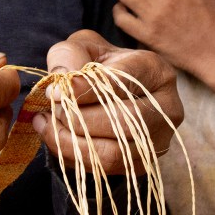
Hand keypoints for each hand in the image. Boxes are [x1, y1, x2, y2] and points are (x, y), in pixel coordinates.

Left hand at [35, 29, 182, 173]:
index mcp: (155, 70)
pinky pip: (104, 168)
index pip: (124, 81)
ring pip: (113, 152)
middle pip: (123, 122)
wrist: (105, 90)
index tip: (56, 91)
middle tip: (52, 109)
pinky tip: (56, 136)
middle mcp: (167, 107)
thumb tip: (60, 85)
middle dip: (78, 119)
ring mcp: (158, 139)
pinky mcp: (142, 163)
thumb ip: (69, 56)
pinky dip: (73, 155)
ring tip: (48, 124)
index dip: (86, 88)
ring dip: (71, 142)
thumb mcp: (82, 46)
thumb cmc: (95, 64)